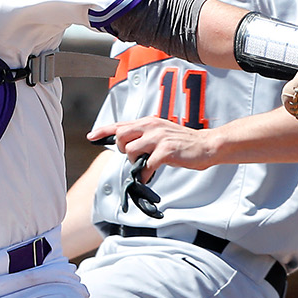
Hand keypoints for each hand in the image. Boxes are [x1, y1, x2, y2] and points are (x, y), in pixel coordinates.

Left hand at [91, 116, 220, 178]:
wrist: (206, 145)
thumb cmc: (183, 142)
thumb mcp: (161, 133)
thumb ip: (144, 136)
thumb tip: (127, 146)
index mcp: (149, 122)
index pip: (120, 125)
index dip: (103, 131)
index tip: (91, 136)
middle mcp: (152, 127)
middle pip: (121, 136)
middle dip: (122, 149)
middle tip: (134, 156)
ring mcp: (158, 138)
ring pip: (131, 151)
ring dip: (135, 162)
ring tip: (147, 164)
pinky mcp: (166, 151)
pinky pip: (146, 165)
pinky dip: (145, 174)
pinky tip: (149, 175)